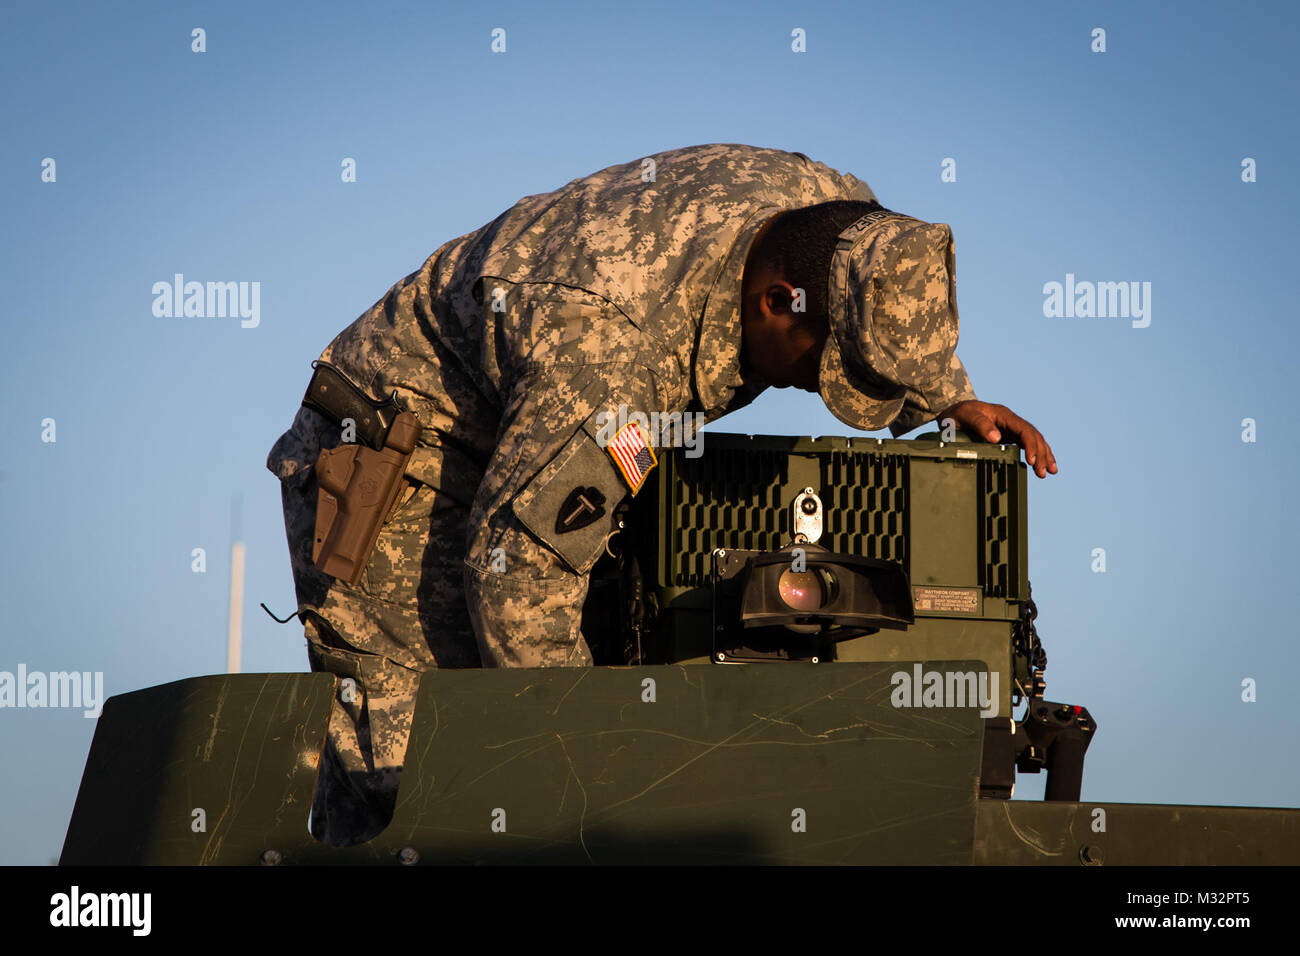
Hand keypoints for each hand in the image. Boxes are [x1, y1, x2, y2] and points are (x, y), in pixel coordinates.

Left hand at [936, 400, 1057, 477]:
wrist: (951, 413)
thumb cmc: (957, 414)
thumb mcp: (964, 416)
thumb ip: (979, 424)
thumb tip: (996, 438)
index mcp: (1003, 415)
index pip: (1024, 430)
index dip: (1030, 445)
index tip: (1031, 460)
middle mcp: (1010, 421)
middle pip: (1032, 436)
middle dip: (1040, 454)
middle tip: (1042, 472)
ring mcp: (1010, 429)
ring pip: (1033, 441)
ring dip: (1043, 455)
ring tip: (1050, 472)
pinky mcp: (1008, 436)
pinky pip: (1026, 444)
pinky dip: (1036, 454)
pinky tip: (1041, 464)